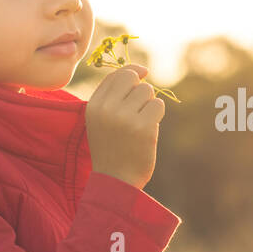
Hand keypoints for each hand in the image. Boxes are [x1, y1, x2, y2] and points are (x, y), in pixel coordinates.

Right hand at [84, 63, 165, 189]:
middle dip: (141, 89)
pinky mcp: (143, 127)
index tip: (143, 73)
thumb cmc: (112, 148)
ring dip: (150, 104)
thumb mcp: (102, 120)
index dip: (133, 71)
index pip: (115, 75)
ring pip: (147, 91)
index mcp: (94, 106)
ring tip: (141, 122)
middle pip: (133, 78)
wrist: (115, 180)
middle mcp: (107, 109)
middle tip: (140, 107)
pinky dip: (157, 115)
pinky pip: (158, 105)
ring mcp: (125, 117)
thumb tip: (140, 71)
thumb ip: (113, 96)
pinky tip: (149, 129)